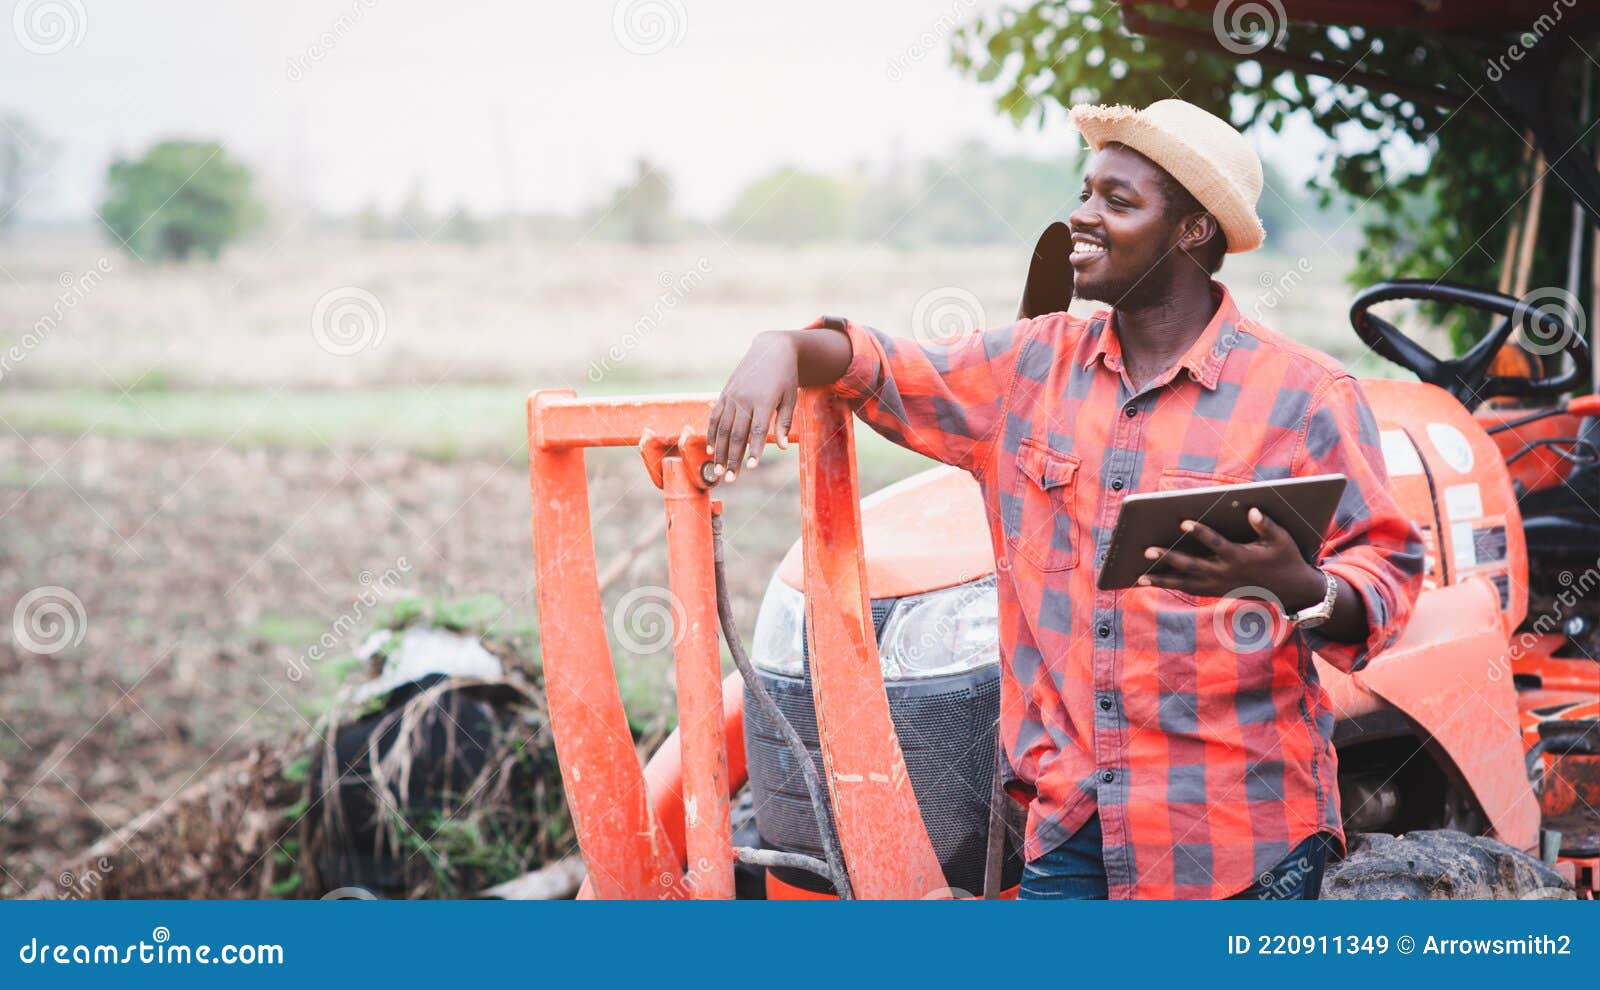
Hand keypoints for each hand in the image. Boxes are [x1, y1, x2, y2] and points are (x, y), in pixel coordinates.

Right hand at [706, 330, 798, 481]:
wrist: (771, 350)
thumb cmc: (785, 377)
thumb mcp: (791, 398)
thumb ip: (785, 422)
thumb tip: (781, 447)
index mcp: (764, 401)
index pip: (757, 431)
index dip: (753, 450)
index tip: (751, 468)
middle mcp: (745, 399)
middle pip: (736, 434)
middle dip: (732, 458)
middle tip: (730, 479)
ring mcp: (732, 396)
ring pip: (723, 428)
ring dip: (720, 451)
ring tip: (719, 471)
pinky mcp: (725, 393)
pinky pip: (716, 417)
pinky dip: (712, 434)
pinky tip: (711, 450)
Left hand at [1137, 507, 1325, 610]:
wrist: (1292, 591)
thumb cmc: (1286, 559)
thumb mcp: (1282, 540)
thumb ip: (1266, 525)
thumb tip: (1251, 510)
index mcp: (1241, 558)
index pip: (1216, 544)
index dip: (1200, 533)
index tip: (1183, 522)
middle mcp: (1226, 574)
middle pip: (1192, 566)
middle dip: (1169, 558)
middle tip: (1147, 550)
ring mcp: (1220, 586)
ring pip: (1186, 584)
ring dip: (1163, 580)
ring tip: (1139, 576)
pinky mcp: (1217, 592)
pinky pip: (1191, 589)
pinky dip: (1172, 586)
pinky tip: (1153, 581)